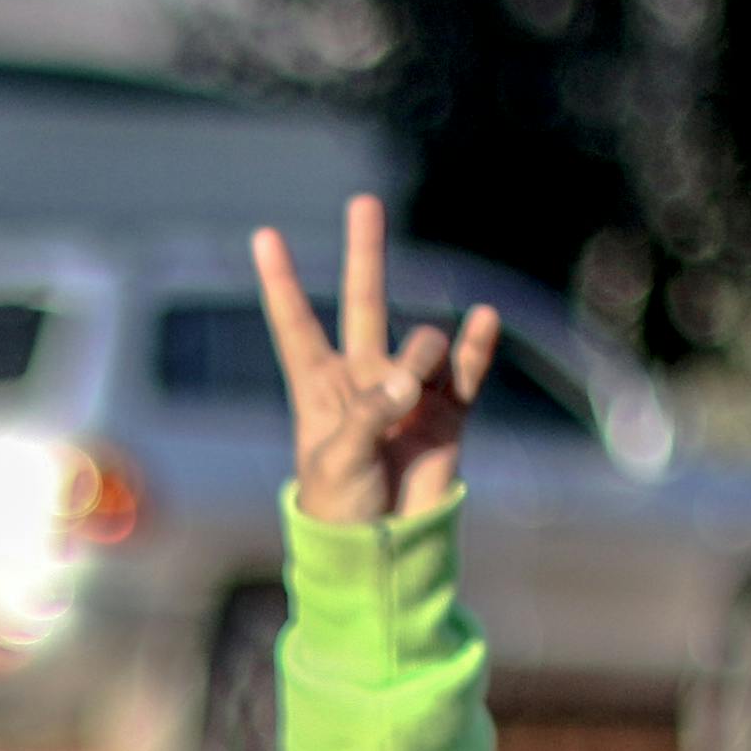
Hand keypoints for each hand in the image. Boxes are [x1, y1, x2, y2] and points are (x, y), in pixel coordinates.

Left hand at [257, 195, 497, 528]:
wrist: (383, 548)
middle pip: (363, 302)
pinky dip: (476, 346)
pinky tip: (484, 320)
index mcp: (319, 388)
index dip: (282, 282)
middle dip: (364, 254)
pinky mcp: (447, 411)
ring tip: (411, 397)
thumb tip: (410, 381)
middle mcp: (364, 379)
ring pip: (420, 343)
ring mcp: (408, 391)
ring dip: (421, 357)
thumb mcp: (338, 460)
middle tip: (364, 202)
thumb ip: (369, 414)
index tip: (265, 236)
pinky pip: (466, 368)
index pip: (296, 325)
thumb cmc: (339, 508)